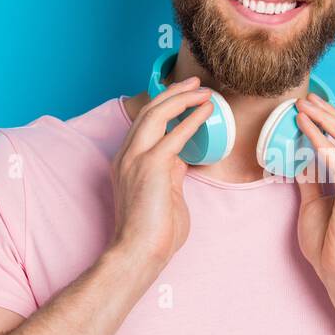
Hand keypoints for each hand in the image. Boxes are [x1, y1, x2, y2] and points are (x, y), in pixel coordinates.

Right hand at [109, 76, 213, 270]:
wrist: (139, 252)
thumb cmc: (154, 232)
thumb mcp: (164, 194)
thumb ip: (170, 174)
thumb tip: (182, 159)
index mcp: (127, 161)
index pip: (145, 122)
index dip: (166, 104)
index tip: (186, 95)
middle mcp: (127, 155)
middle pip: (148, 110)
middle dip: (173, 92)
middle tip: (196, 82)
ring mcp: (135, 158)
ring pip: (156, 113)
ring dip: (182, 98)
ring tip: (204, 90)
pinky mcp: (150, 165)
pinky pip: (174, 134)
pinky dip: (192, 119)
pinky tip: (207, 110)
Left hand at [294, 92, 334, 290]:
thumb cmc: (331, 247)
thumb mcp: (315, 206)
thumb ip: (311, 182)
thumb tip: (300, 162)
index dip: (330, 123)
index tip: (309, 109)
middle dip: (328, 114)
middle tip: (306, 98)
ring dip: (325, 119)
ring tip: (304, 106)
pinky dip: (320, 139)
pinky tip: (305, 128)